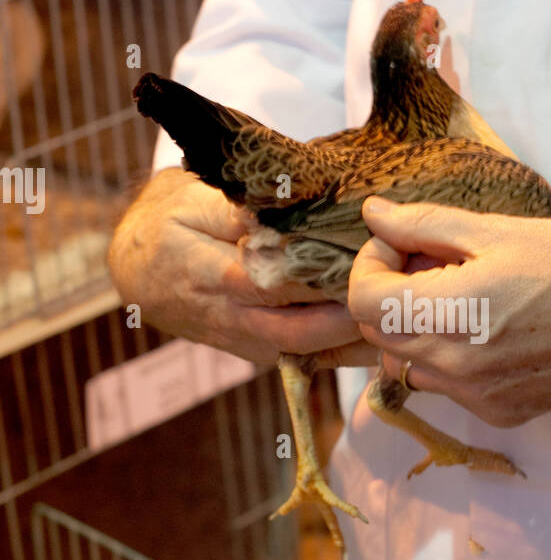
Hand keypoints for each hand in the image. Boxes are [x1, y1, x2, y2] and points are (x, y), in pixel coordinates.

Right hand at [108, 168, 376, 367]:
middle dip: (347, 319)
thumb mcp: (191, 199)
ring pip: (304, 352)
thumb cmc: (170, 221)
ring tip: (403, 323)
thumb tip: (278, 211)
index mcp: (206, 273)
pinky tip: (386, 342)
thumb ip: (234, 210)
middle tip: (396, 298)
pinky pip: (304, 360)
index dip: (317, 281)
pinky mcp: (257, 352)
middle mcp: (226, 317)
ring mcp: (243, 341)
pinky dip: (344, 355)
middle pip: (294, 329)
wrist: (138, 267)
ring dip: (353, 343)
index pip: (268, 284)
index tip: (362, 263)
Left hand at [348, 197, 550, 427]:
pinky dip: (453, 359)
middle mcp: (453, 366)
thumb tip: (374, 214)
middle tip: (435, 265)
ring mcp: (474, 396)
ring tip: (465, 300)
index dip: (370, 265)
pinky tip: (493, 332)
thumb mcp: (497, 231)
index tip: (400, 246)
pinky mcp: (497, 413)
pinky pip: (448, 387)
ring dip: (418, 330)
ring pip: (409, 365)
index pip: (362, 300)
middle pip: (378, 334)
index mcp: (448, 312)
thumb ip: (425, 225)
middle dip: (391, 294)